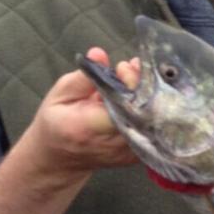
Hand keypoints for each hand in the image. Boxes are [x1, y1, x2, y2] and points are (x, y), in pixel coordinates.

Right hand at [19, 48, 141, 185]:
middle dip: (142, 85)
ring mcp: (129, 152)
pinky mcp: (139, 154)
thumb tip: (99, 54)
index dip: (131, 83)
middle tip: (128, 67)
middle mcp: (112, 144)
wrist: (61, 159)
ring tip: (132, 77)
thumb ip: (83, 76)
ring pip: (154, 119)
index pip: (123, 106)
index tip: (123, 68)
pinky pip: (155, 127)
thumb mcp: (60, 95)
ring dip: (149, 94)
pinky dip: (152, 107)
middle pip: (144, 111)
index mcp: (88, 128)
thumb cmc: (57, 123)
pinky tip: (139, 91)